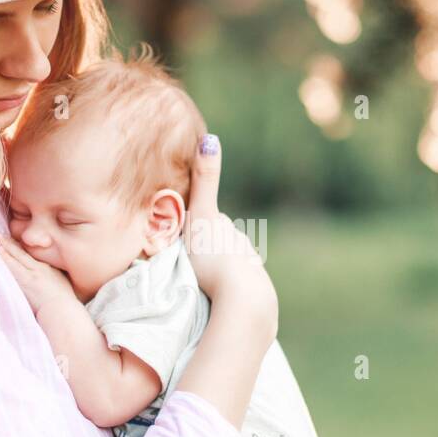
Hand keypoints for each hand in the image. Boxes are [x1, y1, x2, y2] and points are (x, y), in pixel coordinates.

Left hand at [0, 232, 77, 317]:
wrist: (61, 310)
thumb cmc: (63, 299)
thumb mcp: (60, 280)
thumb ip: (52, 273)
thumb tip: (47, 271)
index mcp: (46, 268)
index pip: (29, 254)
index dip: (19, 246)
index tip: (12, 239)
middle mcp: (37, 269)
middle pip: (20, 254)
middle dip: (9, 244)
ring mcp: (30, 277)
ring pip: (15, 261)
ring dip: (5, 252)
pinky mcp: (24, 285)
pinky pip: (12, 271)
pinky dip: (6, 263)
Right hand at [183, 136, 276, 321]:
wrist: (241, 297)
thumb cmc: (214, 256)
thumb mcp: (202, 215)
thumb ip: (205, 180)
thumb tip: (210, 138)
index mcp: (227, 228)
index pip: (209, 221)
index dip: (196, 222)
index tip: (185, 229)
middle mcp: (242, 245)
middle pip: (220, 242)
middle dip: (208, 246)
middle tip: (189, 257)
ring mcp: (249, 269)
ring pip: (229, 265)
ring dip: (218, 269)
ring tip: (202, 281)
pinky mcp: (252, 292)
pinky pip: (235, 288)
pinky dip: (228, 288)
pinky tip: (221, 296)